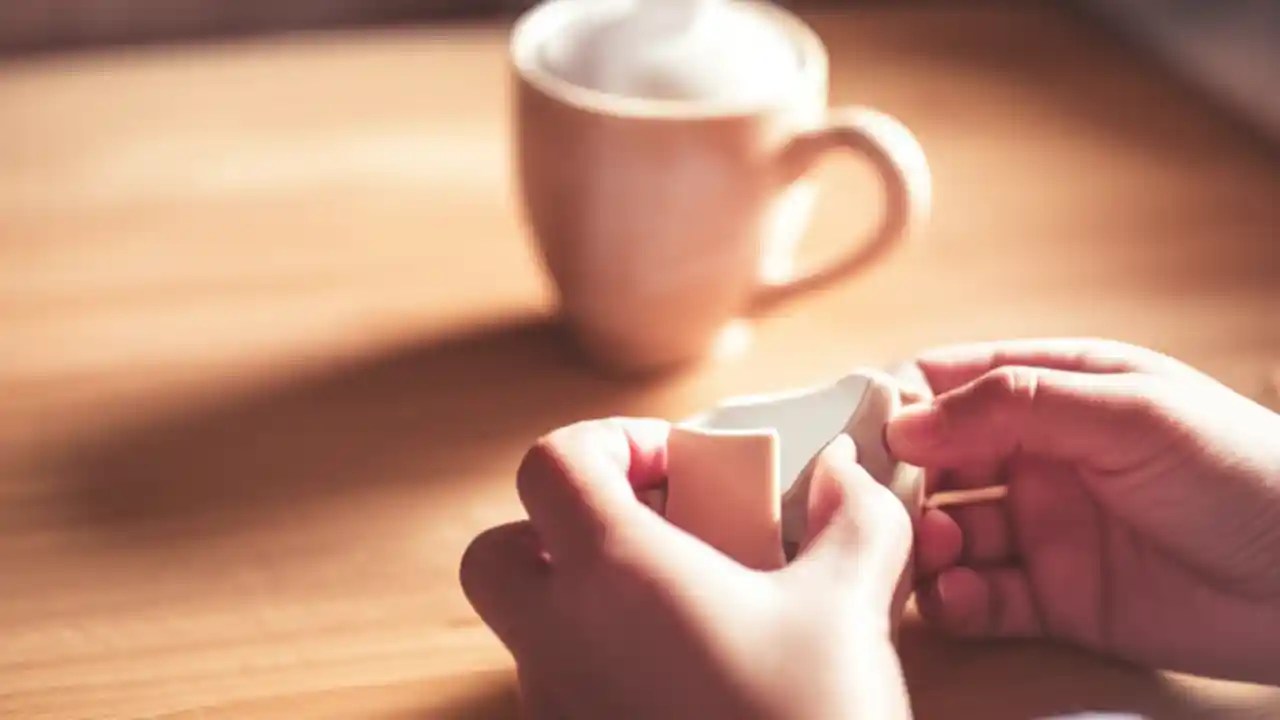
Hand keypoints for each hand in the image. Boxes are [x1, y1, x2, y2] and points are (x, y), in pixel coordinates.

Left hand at [460, 420, 913, 718]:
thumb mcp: (851, 608)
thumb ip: (854, 519)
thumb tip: (846, 476)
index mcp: (613, 577)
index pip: (550, 465)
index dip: (609, 443)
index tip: (677, 466)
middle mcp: (560, 643)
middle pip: (497, 552)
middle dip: (560, 528)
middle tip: (651, 535)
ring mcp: (557, 709)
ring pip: (526, 629)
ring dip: (585, 599)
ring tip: (687, 609)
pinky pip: (560, 689)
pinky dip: (603, 662)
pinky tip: (687, 676)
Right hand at [887, 339, 1279, 683]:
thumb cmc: (1245, 471)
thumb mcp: (1129, 412)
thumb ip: (1014, 405)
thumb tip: (907, 416)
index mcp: (1058, 391)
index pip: (953, 382)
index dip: (901, 400)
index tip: (860, 426)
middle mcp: (1040, 457)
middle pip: (936, 461)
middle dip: (899, 481)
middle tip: (874, 503)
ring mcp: (1044, 529)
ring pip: (948, 533)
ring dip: (922, 543)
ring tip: (931, 552)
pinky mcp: (1056, 600)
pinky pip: (981, 599)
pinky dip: (955, 600)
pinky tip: (960, 596)